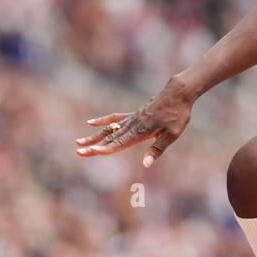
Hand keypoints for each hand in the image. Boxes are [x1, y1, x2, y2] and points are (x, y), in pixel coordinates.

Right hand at [75, 76, 193, 168]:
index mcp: (141, 132)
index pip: (120, 143)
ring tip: (79, 142)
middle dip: (94, 145)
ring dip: (94, 136)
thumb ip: (157, 150)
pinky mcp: (134, 114)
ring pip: (109, 129)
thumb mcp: (172, 134)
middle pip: (110, 138)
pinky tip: (91, 123)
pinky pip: (115, 118)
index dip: (105, 149)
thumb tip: (145, 164)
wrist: (178, 92)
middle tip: (78, 152)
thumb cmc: (178, 114)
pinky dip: (103, 121)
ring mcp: (132, 118)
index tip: (92, 152)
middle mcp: (133, 125)